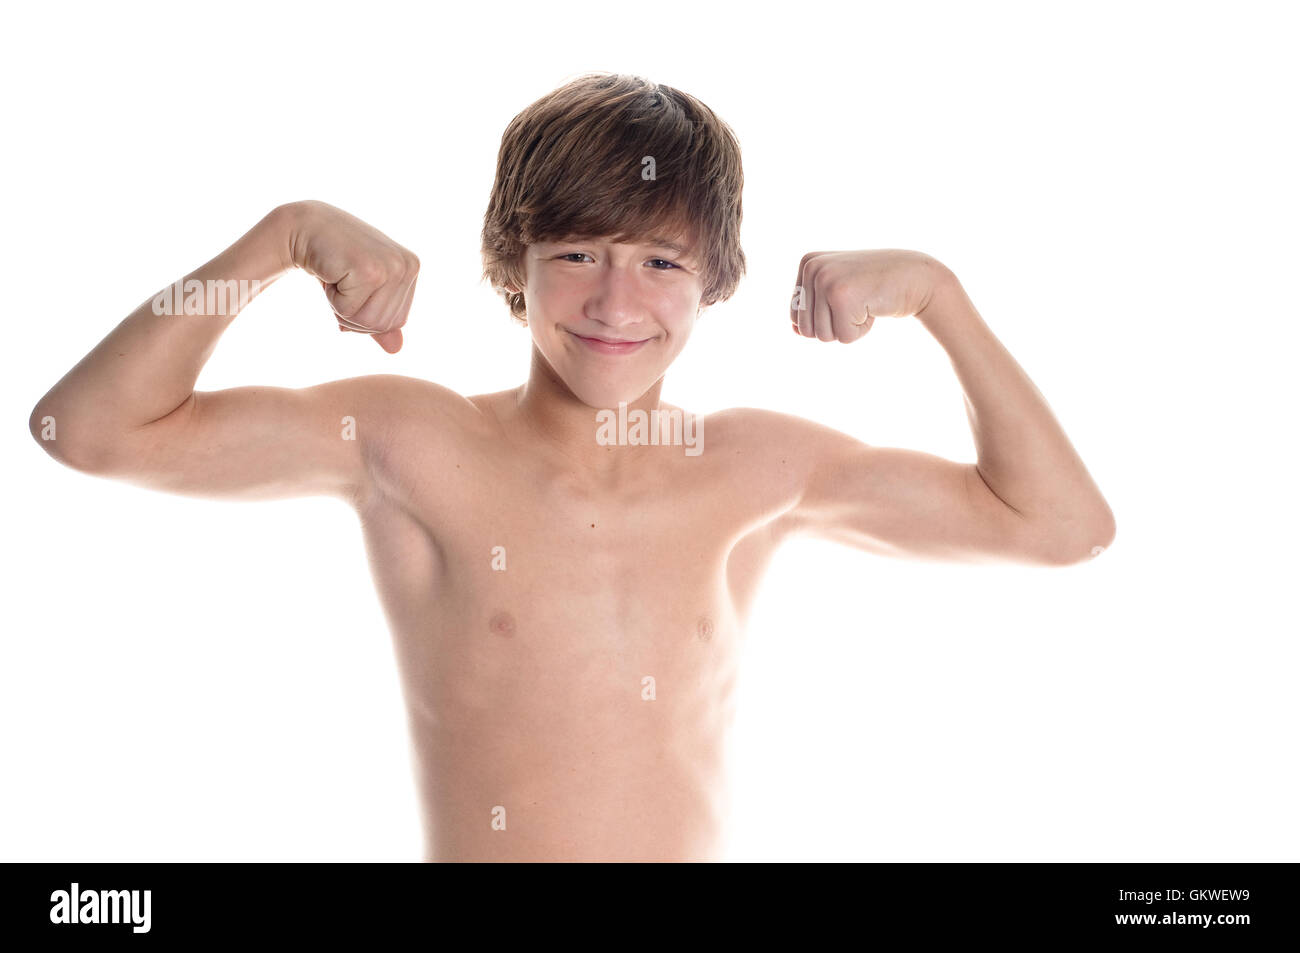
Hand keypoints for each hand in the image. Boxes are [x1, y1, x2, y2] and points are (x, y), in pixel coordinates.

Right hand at [284, 200, 419, 352]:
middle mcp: (408, 265)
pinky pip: (349, 311)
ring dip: (341, 306)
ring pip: (367, 322)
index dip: (366, 314)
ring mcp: (392, 267)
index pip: (396, 322)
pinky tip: (331, 272)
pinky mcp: (370, 271)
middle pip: (382, 324)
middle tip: (342, 279)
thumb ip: (379, 319)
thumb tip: (397, 350)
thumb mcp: (361, 290)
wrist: (304, 226)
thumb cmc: (334, 258)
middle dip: (353, 312)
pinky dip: (332, 299)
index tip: (353, 284)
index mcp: (412, 268)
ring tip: (338, 275)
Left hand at [790, 249, 947, 342]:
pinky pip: (844, 337)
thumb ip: (813, 311)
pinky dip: (862, 331)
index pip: (795, 315)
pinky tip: (874, 307)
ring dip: (849, 328)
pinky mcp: (841, 297)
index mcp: (807, 263)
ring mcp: (825, 280)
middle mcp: (812, 268)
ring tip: (865, 303)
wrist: (915, 277)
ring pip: (823, 336)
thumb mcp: (839, 294)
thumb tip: (795, 330)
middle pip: (806, 329)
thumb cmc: (876, 287)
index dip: (824, 318)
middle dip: (835, 326)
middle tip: (859, 302)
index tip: (848, 297)